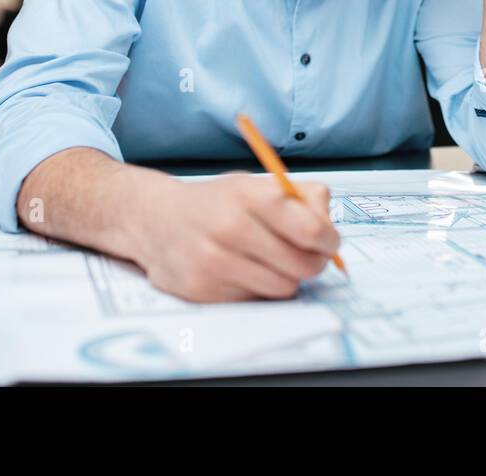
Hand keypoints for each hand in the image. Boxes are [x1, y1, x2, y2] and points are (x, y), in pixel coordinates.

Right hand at [130, 172, 339, 302]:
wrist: (155, 219)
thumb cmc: (216, 203)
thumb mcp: (256, 185)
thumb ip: (300, 198)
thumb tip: (330, 229)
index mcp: (249, 195)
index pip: (310, 229)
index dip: (328, 241)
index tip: (328, 243)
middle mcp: (230, 227)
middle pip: (302, 265)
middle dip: (312, 263)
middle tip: (306, 256)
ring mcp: (213, 260)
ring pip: (282, 288)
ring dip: (285, 278)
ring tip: (271, 262)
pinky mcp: (202, 289)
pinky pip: (255, 299)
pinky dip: (257, 288)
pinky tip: (241, 270)